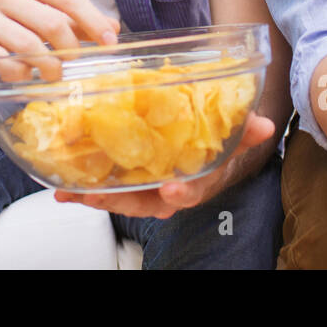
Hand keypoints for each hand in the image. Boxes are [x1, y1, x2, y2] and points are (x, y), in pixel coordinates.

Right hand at [0, 0, 119, 79]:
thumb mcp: (27, 15)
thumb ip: (66, 20)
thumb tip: (112, 29)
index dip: (93, 20)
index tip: (110, 43)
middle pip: (52, 23)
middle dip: (70, 51)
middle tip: (72, 68)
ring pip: (28, 44)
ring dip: (47, 68)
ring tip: (51, 78)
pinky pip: (0, 60)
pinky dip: (17, 73)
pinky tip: (21, 77)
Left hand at [53, 113, 275, 218]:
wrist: (198, 146)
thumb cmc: (212, 145)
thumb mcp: (231, 137)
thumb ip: (245, 131)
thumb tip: (265, 125)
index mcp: (194, 182)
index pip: (190, 192)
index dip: (181, 193)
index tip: (172, 189)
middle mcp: (166, 191)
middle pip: (143, 202)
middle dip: (118, 201)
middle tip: (96, 194)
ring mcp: (143, 187)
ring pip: (118, 197)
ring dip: (93, 195)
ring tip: (71, 191)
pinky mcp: (123, 178)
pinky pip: (103, 185)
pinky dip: (81, 187)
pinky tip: (61, 186)